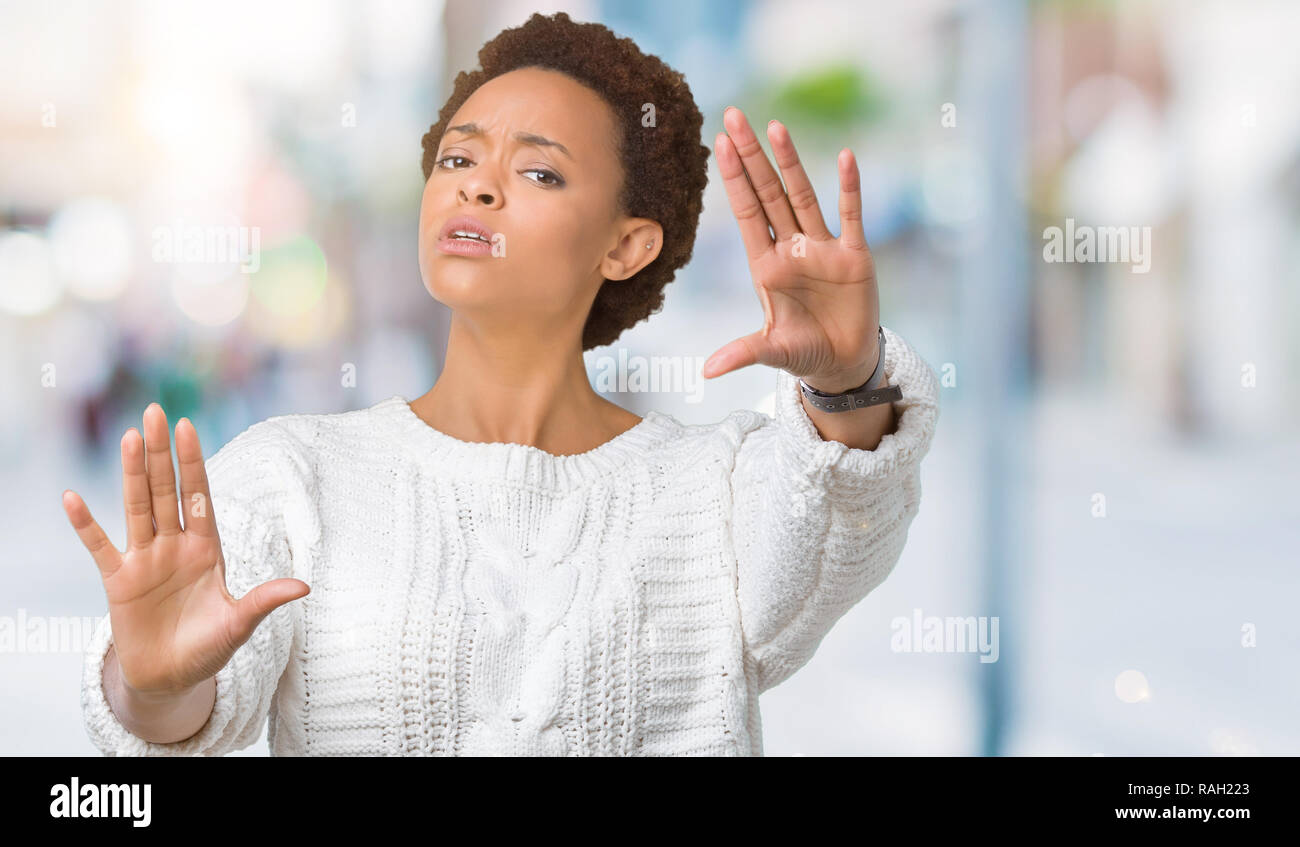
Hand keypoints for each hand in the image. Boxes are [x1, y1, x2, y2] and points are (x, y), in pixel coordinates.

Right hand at [62, 404, 309, 696]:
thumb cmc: (209, 648)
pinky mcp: (118, 581)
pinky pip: (98, 547)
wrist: (172, 679)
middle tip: (155, 412)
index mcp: (206, 549)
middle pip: (166, 491)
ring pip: (137, 508)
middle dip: (161, 454)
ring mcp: (145, 560)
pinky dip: (85, 525)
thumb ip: (264, 601)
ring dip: (132, 474)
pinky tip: (72, 498)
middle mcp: (175, 546)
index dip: (193, 463)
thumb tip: (305, 587)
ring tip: (129, 437)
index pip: (199, 496)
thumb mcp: (239, 625)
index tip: (188, 427)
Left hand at [703, 107, 881, 391]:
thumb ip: (743, 353)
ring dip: (790, 162)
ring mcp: (823, 248)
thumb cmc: (803, 354)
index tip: (718, 144)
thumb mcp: (772, 352)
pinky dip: (850, 188)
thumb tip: (707, 371)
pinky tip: (846, 157)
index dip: (733, 179)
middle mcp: (791, 248)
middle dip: (751, 156)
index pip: (746, 213)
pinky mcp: (854, 256)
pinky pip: (851, 216)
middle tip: (733, 116)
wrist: (843, 364)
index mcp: (766, 266)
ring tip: (775, 126)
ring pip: (803, 196)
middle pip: (768, 193)